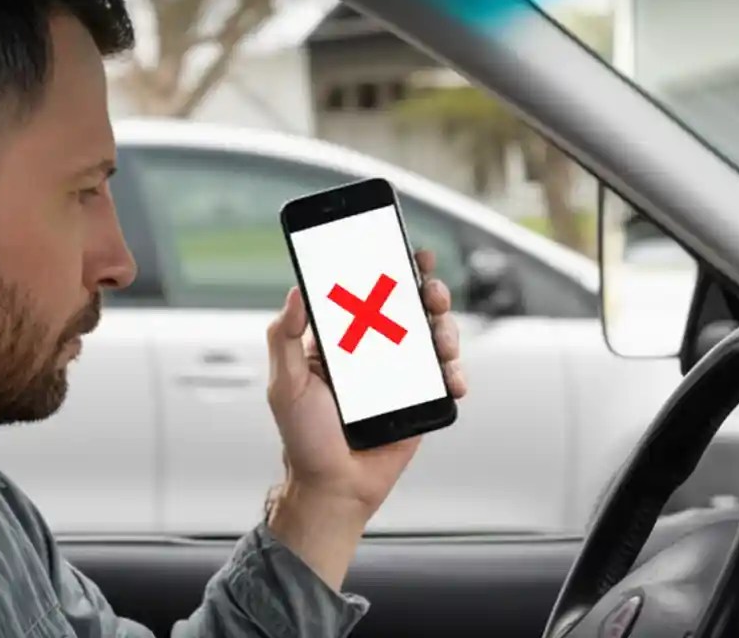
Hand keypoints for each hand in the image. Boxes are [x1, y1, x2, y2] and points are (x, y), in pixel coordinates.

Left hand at [264, 249, 466, 587]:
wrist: (333, 488)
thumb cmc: (303, 438)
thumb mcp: (284, 384)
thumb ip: (284, 337)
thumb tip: (295, 292)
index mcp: (342, 341)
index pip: (369, 294)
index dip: (389, 269)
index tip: (404, 250)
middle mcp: (375, 353)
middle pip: (411, 309)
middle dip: (428, 291)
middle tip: (429, 290)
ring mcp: (402, 377)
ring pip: (435, 337)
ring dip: (446, 328)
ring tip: (440, 338)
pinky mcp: (422, 401)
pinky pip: (447, 378)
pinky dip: (455, 373)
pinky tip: (449, 377)